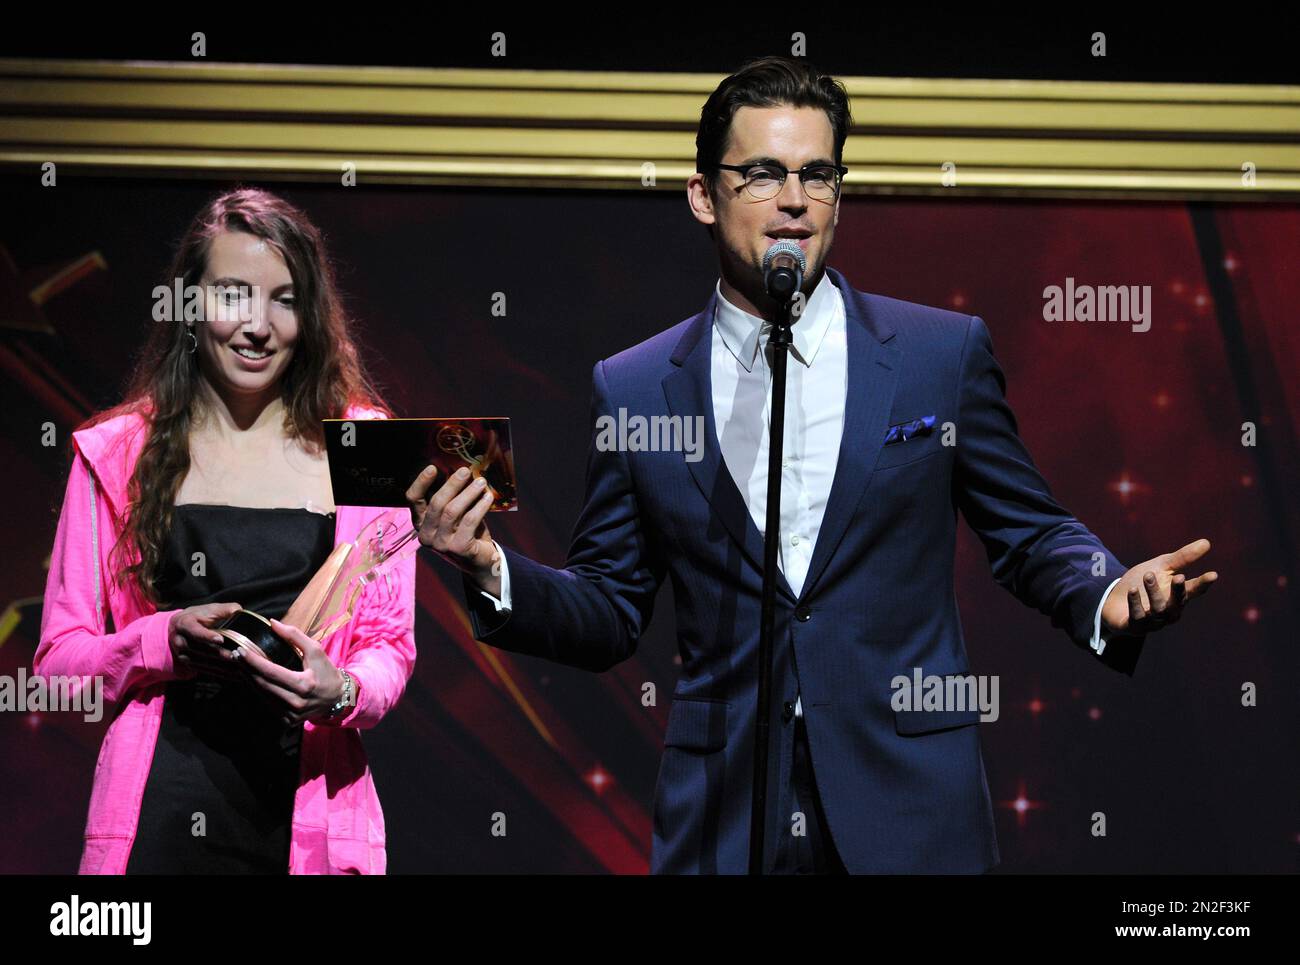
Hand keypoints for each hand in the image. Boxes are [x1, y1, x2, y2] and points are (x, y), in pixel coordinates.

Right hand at [168, 602, 243, 679]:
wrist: (177, 628)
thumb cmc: (198, 617)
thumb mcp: (209, 609)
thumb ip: (225, 609)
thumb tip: (240, 611)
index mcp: (185, 624)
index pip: (195, 631)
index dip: (207, 636)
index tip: (220, 639)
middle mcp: (180, 641)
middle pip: (201, 649)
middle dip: (219, 654)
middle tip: (235, 656)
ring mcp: (182, 655)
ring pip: (203, 662)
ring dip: (220, 666)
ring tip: (238, 667)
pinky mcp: (188, 665)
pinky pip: (204, 670)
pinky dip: (219, 673)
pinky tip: (232, 674)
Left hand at [236, 618, 348, 725]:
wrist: (338, 699)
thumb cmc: (327, 672)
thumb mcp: (316, 651)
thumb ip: (295, 635)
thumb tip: (272, 623)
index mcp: (303, 685)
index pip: (270, 672)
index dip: (252, 661)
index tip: (240, 651)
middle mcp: (295, 702)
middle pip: (262, 684)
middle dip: (246, 669)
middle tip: (235, 656)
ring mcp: (291, 714)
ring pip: (262, 696)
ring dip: (249, 680)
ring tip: (241, 666)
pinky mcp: (288, 721)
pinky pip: (268, 704)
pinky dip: (260, 691)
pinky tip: (254, 681)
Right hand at [405, 465, 499, 594]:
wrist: (480, 561)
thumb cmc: (466, 531)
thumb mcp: (456, 513)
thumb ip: (454, 496)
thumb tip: (461, 471)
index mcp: (421, 523)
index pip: (413, 500)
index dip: (421, 482)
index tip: (433, 468)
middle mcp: (426, 535)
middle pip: (436, 504)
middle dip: (452, 484)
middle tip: (466, 471)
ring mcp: (440, 544)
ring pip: (452, 511)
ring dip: (468, 493)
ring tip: (481, 482)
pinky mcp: (458, 549)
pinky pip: (469, 521)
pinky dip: (480, 506)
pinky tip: (488, 497)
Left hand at [1101, 538, 1217, 636]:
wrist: (1114, 599)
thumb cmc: (1142, 582)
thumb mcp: (1161, 566)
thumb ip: (1183, 558)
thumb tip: (1207, 542)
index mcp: (1178, 596)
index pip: (1194, 590)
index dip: (1203, 584)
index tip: (1213, 575)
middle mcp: (1169, 612)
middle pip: (1178, 603)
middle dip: (1178, 591)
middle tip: (1178, 577)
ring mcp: (1153, 621)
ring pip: (1159, 610)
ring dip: (1154, 592)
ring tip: (1148, 575)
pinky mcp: (1135, 627)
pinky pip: (1138, 617)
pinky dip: (1136, 603)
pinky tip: (1133, 589)